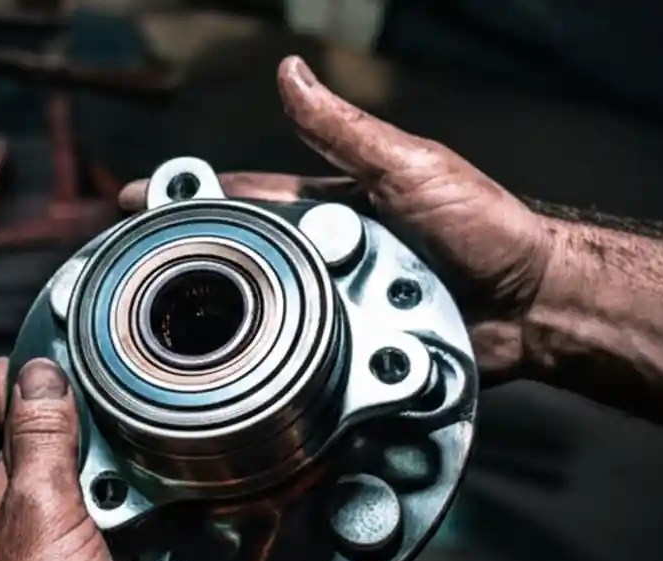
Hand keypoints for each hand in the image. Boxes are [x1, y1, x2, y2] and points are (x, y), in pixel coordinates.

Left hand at [0, 358, 167, 560]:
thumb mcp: (40, 511)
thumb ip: (39, 437)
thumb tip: (38, 379)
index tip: (15, 364)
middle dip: (33, 432)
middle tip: (63, 393)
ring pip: (33, 504)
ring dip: (67, 473)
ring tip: (94, 442)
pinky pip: (62, 538)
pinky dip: (86, 513)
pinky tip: (113, 499)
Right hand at [119, 56, 555, 380]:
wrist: (534, 304)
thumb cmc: (484, 227)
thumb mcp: (409, 167)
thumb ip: (344, 132)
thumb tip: (290, 74)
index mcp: (327, 211)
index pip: (242, 199)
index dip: (187, 197)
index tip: (135, 199)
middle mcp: (321, 261)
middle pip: (238, 261)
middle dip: (183, 265)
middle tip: (128, 275)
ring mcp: (333, 311)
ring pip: (260, 319)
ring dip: (220, 325)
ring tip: (161, 336)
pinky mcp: (350, 356)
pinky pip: (301, 366)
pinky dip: (271, 372)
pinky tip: (234, 385)